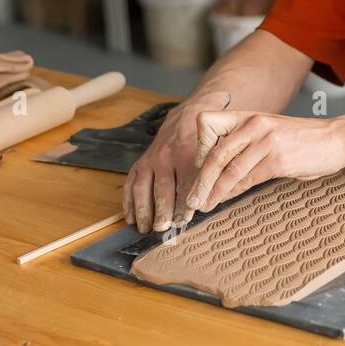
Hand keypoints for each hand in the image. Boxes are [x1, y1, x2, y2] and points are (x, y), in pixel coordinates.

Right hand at [122, 91, 231, 232]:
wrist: (186, 117)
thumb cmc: (205, 138)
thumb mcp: (215, 148)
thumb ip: (213, 172)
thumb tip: (216, 200)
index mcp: (188, 153)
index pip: (186, 183)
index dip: (184, 203)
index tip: (184, 221)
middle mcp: (167, 156)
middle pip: (163, 188)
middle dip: (162, 210)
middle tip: (163, 228)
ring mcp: (151, 159)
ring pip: (143, 187)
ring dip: (144, 209)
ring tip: (146, 228)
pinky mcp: (141, 162)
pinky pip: (131, 183)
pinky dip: (129, 202)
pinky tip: (131, 218)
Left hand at [188, 111, 344, 212]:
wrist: (336, 139)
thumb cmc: (304, 139)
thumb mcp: (271, 131)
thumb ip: (246, 144)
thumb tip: (221, 172)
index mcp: (249, 116)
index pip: (207, 124)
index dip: (198, 147)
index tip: (195, 168)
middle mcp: (254, 125)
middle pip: (215, 154)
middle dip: (200, 180)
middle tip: (191, 198)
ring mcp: (266, 142)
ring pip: (229, 171)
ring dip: (213, 192)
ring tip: (204, 205)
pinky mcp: (278, 160)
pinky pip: (248, 180)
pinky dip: (233, 193)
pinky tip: (226, 199)